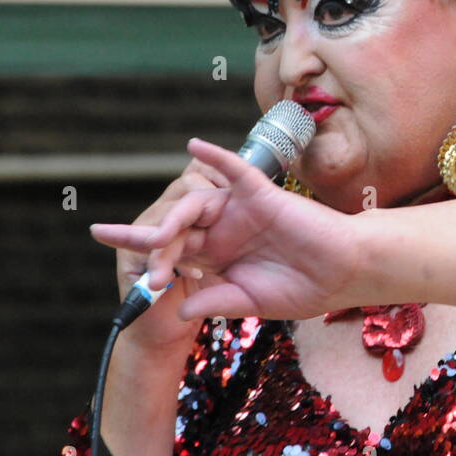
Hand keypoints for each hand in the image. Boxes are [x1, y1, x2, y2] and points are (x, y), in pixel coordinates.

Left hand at [89, 138, 361, 323]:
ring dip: (173, 220)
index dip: (142, 251)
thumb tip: (178, 308)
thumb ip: (214, 301)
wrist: (342, 275)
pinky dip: (215, 156)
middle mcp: (225, 229)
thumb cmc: (304, 289)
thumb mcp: (249, 302)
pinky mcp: (261, 195)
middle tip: (144, 269)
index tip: (112, 254)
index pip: (172, 250)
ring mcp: (241, 210)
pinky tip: (194, 146)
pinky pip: (235, 169)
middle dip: (150, 243)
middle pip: (177, 228)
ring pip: (196, 203)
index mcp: (219, 256)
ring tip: (159, 239)